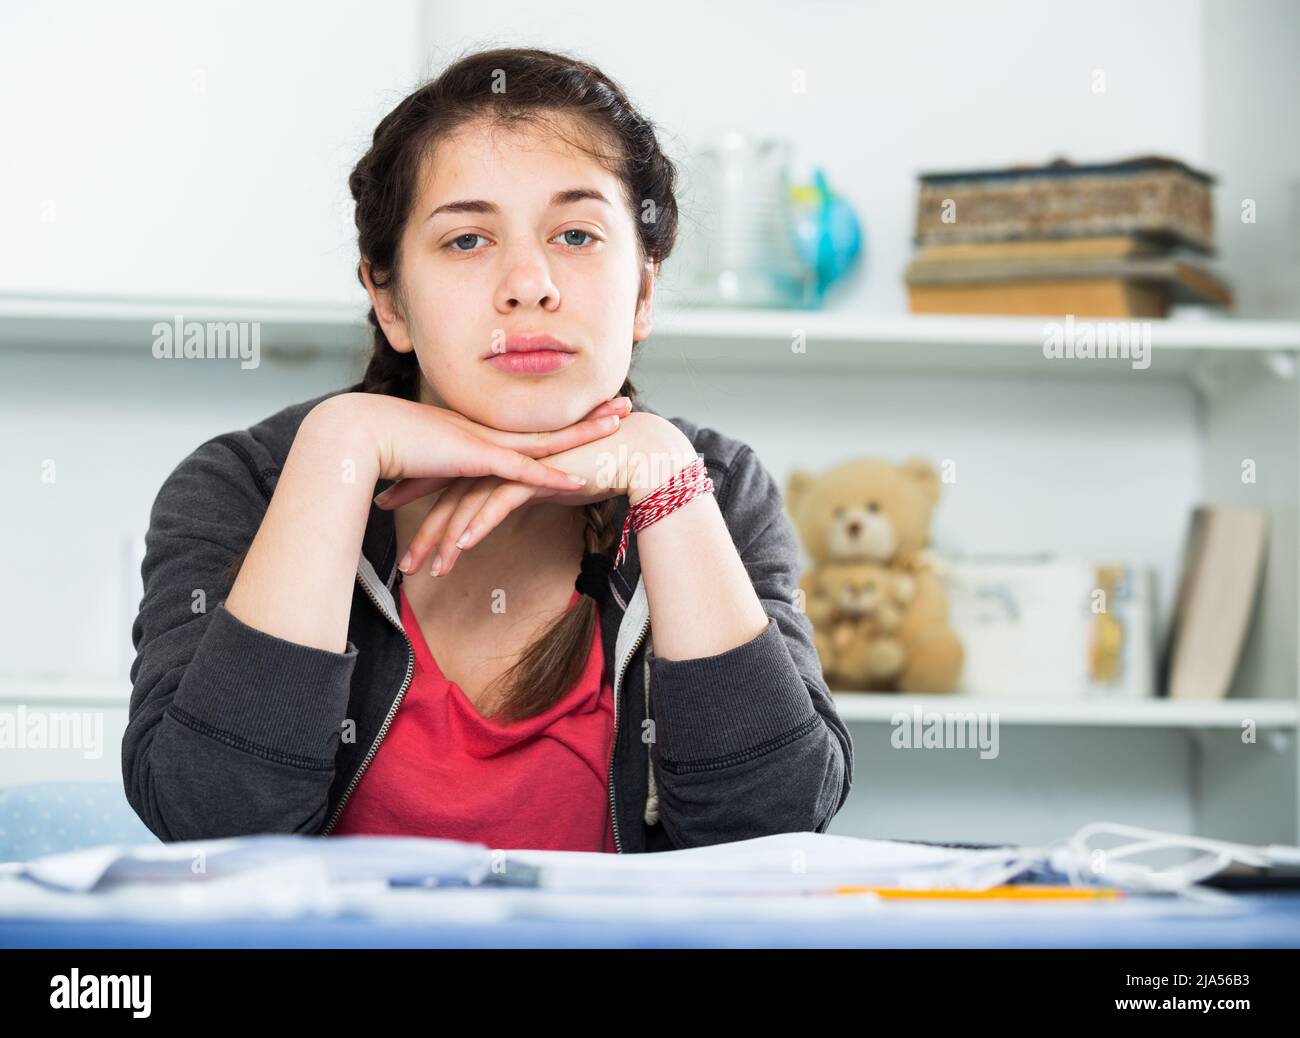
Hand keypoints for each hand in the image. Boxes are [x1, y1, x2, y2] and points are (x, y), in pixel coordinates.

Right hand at [307, 390, 630, 502]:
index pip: (534, 423)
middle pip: (550, 424)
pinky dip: (548, 478)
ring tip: (618, 425)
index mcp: (482, 429)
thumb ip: (446, 466)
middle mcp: (488, 430)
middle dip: (589, 415)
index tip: (593, 409)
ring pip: (545, 439)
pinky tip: (575, 482)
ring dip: (583, 434)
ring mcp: (483, 441)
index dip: (566, 416)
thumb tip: (455, 477)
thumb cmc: (387, 444)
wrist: (359, 433)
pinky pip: (518, 472)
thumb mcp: (428, 458)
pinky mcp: (472, 459)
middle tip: (624, 404)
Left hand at [382, 411, 693, 577]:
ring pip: (469, 503)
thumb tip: (502, 507)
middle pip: (450, 495)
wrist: (630, 451)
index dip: (418, 498)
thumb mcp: (546, 483)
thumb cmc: (593, 467)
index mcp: (500, 456)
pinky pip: (500, 502)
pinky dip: (479, 524)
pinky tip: (463, 546)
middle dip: (424, 531)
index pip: (449, 479)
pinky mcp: (535, 474)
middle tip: (402, 563)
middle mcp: (501, 456)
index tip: (389, 514)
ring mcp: (516, 464)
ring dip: (446, 538)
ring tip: (429, 569)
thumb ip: (521, 490)